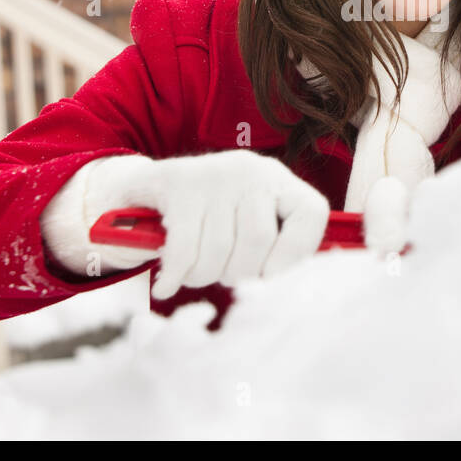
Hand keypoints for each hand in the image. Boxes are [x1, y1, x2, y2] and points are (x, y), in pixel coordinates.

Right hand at [44, 150, 328, 298]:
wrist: (149, 191)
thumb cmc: (212, 220)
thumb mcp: (248, 223)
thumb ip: (274, 251)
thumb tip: (290, 290)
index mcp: (279, 181)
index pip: (312, 214)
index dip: (295, 255)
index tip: (271, 277)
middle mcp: (251, 171)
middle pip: (258, 241)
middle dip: (237, 274)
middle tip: (222, 276)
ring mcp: (214, 174)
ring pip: (218, 248)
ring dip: (202, 276)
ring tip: (195, 274)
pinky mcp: (177, 184)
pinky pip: (183, 248)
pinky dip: (175, 276)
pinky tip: (166, 286)